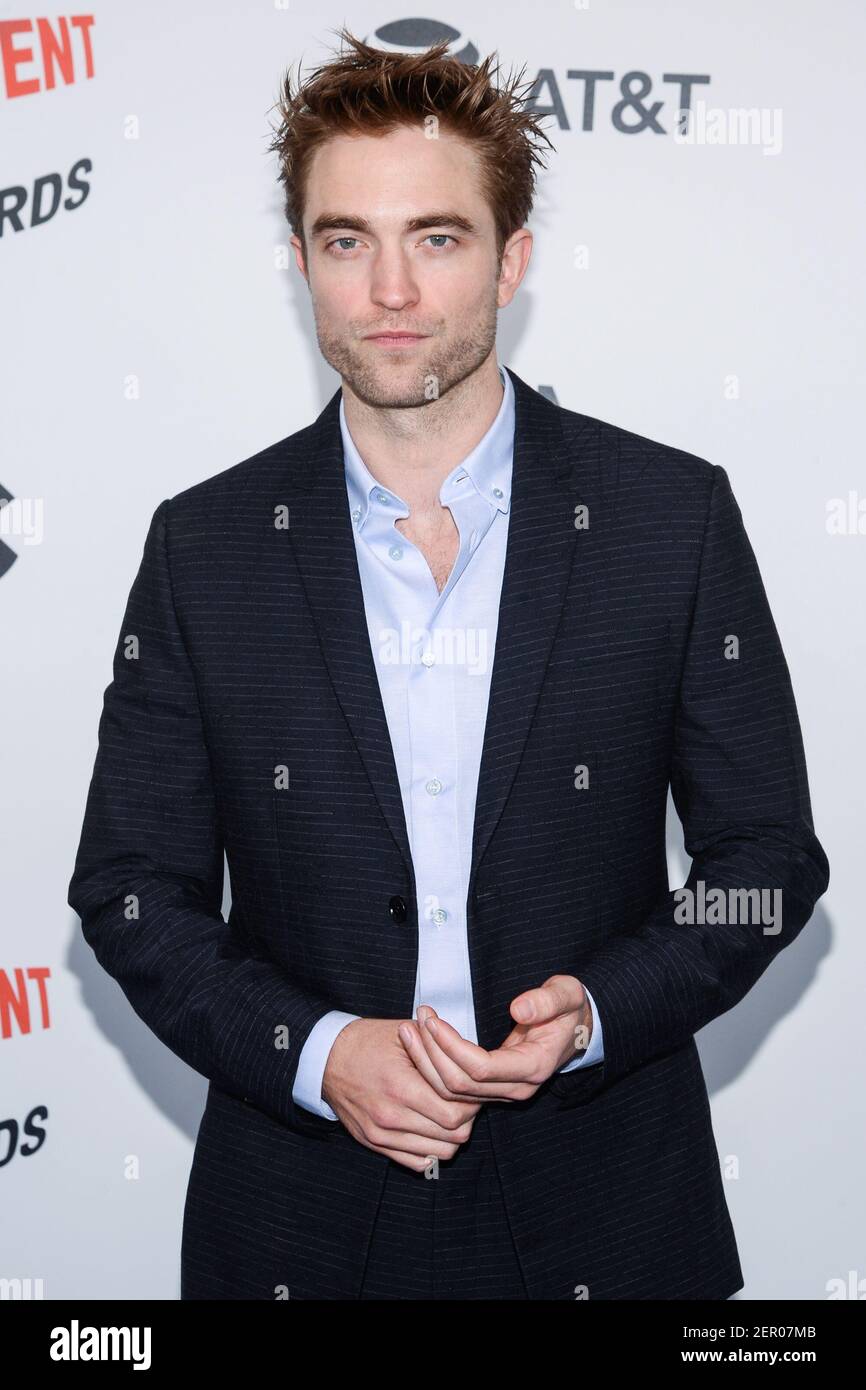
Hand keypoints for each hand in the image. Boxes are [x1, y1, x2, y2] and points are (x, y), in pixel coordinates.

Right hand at [322, 1017, 480, 1170]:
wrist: (326, 1058)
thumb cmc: (368, 1041)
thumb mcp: (404, 1032)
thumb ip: (439, 1046)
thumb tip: (470, 1058)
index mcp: (400, 1086)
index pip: (455, 1112)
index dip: (473, 1103)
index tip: (474, 1089)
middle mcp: (390, 1116)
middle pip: (451, 1135)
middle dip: (468, 1119)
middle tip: (468, 1102)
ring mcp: (381, 1134)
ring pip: (438, 1152)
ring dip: (452, 1136)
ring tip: (451, 1113)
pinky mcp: (374, 1143)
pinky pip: (416, 1163)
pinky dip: (432, 1151)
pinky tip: (433, 1130)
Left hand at [398, 975, 593, 1102]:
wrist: (578, 1028)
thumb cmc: (570, 1008)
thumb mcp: (567, 994)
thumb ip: (547, 1001)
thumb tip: (518, 1009)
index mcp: (534, 1067)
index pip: (482, 1069)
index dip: (452, 1047)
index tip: (432, 1020)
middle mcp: (517, 1088)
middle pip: (460, 1085)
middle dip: (432, 1053)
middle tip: (416, 1019)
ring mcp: (503, 1092)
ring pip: (453, 1092)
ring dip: (427, 1062)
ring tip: (410, 1029)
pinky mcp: (492, 1089)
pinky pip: (455, 1088)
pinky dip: (433, 1068)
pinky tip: (420, 1043)